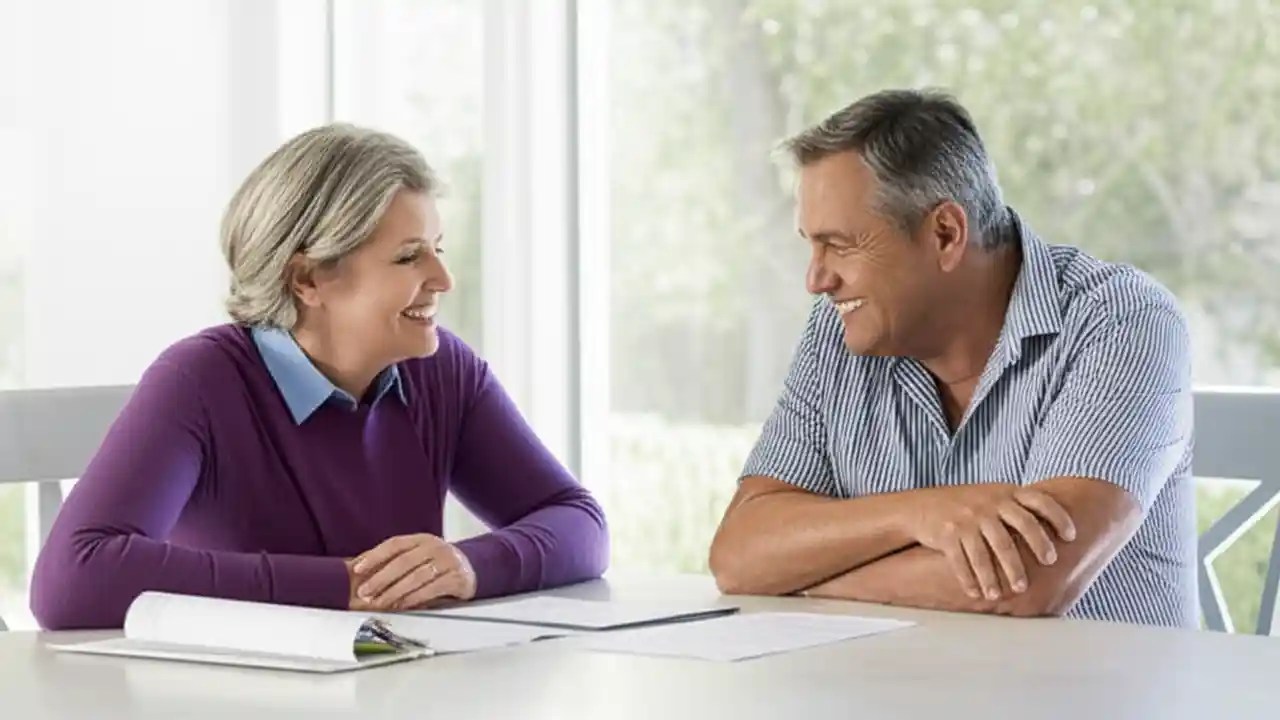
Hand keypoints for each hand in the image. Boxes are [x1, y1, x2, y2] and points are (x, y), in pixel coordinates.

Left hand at [347, 534, 476, 610]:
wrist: (472, 569)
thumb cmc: (437, 564)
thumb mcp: (418, 557)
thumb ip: (394, 562)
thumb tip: (359, 569)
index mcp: (421, 539)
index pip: (394, 544)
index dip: (374, 556)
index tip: (357, 569)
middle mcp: (435, 547)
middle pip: (403, 561)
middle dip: (381, 578)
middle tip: (364, 592)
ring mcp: (447, 561)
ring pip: (416, 576)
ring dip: (394, 592)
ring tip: (379, 603)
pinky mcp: (457, 578)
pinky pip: (431, 589)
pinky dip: (414, 598)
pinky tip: (402, 605)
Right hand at [910, 485, 1075, 600]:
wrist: (920, 506)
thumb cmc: (964, 506)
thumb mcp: (991, 496)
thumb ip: (1016, 507)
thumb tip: (1056, 529)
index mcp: (1003, 493)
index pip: (1038, 500)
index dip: (1058, 517)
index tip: (1071, 536)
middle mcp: (987, 504)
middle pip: (1018, 529)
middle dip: (1036, 548)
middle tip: (1049, 565)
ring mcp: (966, 519)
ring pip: (988, 552)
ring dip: (998, 576)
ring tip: (1006, 593)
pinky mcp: (946, 535)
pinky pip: (961, 562)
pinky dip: (970, 580)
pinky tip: (978, 593)